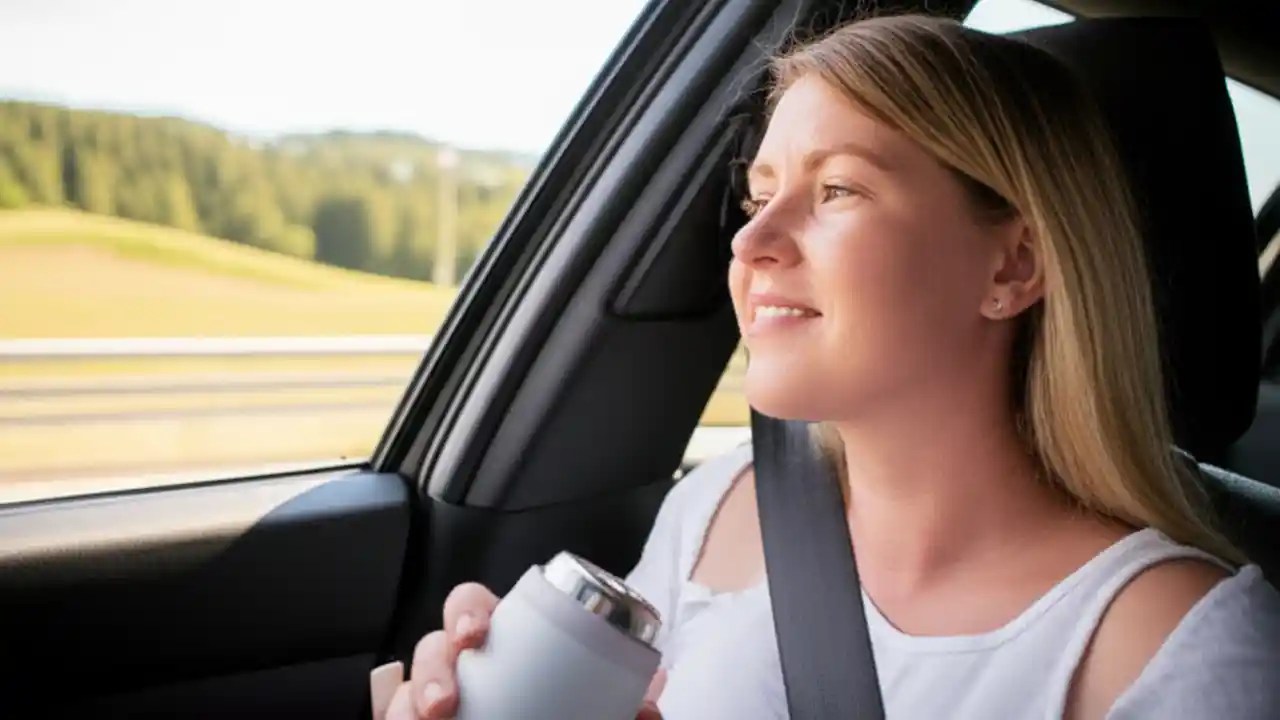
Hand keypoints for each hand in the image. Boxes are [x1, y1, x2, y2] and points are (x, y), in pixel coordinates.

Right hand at [374, 582, 666, 718]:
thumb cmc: (562, 719)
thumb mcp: (595, 714)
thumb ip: (620, 711)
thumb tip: (648, 710)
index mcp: (505, 649)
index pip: (474, 609)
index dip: (466, 612)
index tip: (477, 633)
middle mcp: (464, 672)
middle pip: (431, 647)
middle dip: (432, 666)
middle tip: (445, 701)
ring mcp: (435, 704)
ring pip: (404, 690)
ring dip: (407, 704)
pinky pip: (393, 716)